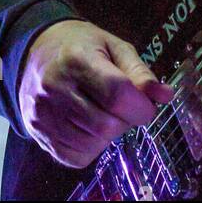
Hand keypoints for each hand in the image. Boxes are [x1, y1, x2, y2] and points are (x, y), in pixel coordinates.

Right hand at [18, 20, 173, 168]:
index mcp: (78, 59)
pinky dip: (91, 147)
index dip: (141, 106)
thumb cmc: (82, 46)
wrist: (35, 51)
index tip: (147, 105)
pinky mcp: (38, 132)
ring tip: (106, 113)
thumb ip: (140, 72)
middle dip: (126, 121)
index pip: (117, 94)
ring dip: (109, 135)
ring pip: (91, 144)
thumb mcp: (114, 47)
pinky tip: (90, 126)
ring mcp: (43, 113)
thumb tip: (166, 96)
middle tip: (125, 107)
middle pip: (105, 125)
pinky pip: (74, 156)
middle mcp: (56, 88)